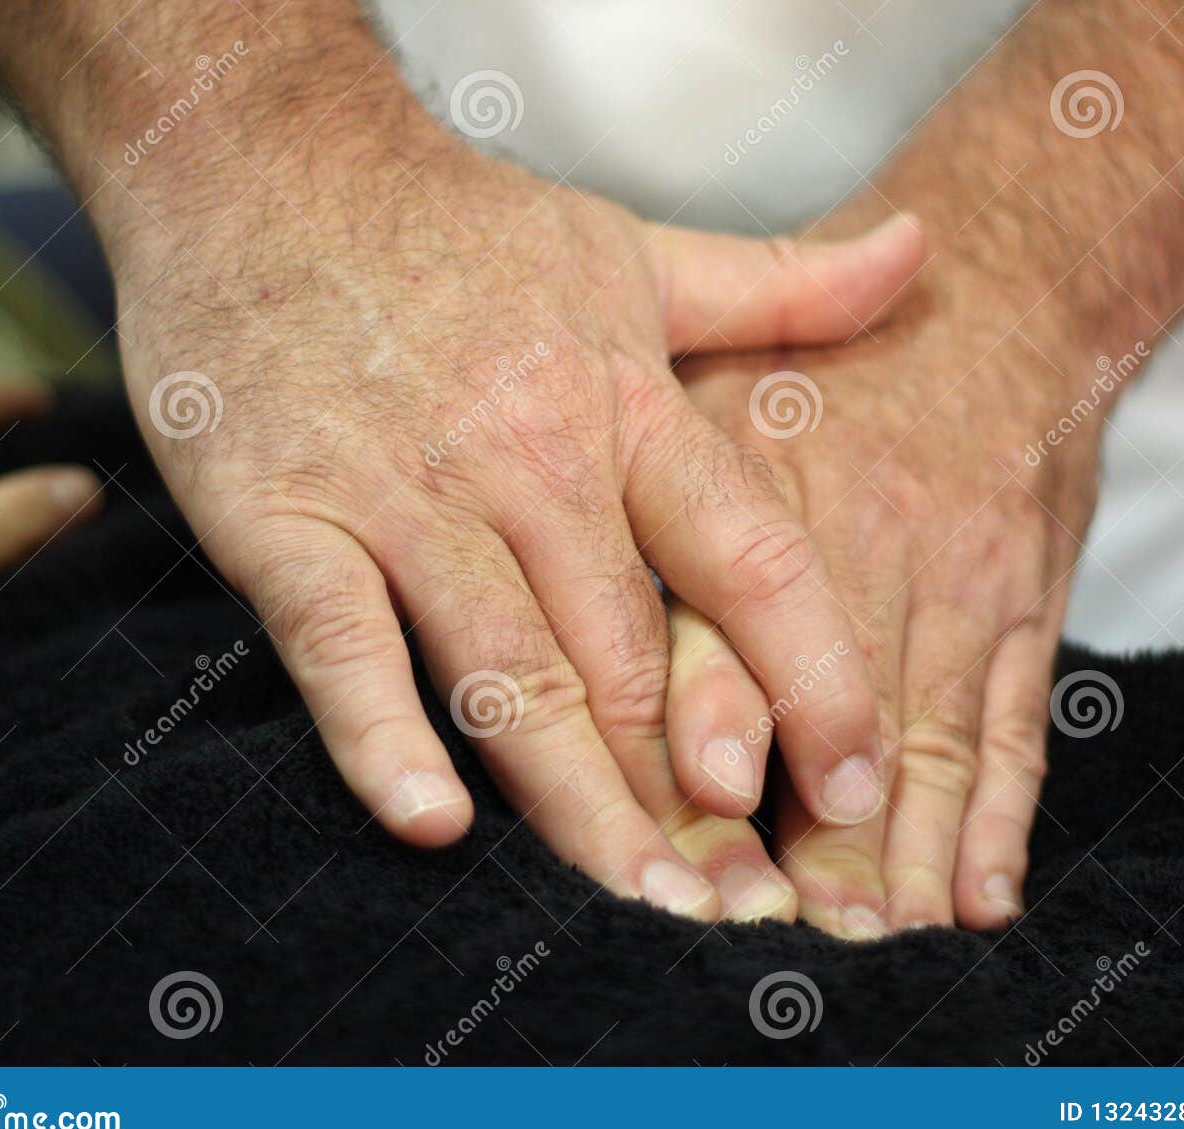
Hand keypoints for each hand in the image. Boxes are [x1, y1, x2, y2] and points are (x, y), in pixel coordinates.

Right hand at [110, 132, 924, 918]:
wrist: (264, 165)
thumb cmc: (456, 230)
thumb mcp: (633, 251)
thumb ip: (779, 287)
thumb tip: (919, 256)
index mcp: (627, 406)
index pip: (752, 563)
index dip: (815, 682)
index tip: (858, 786)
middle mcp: (531, 460)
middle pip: (639, 660)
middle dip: (698, 799)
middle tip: (749, 909)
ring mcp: (406, 495)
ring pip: (516, 677)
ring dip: (582, 808)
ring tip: (646, 906)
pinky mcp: (285, 519)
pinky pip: (344, 647)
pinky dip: (384, 738)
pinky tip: (433, 825)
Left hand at [663, 306, 1101, 936]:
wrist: (1011, 293)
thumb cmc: (829, 360)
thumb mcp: (718, 364)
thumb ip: (630, 464)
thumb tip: (539, 570)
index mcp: (762, 481)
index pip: (725, 613)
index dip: (715, 711)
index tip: (692, 803)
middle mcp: (864, 540)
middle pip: (831, 703)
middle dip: (811, 827)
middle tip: (782, 934)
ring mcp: (956, 581)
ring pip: (925, 737)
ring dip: (902, 850)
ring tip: (874, 946)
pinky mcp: (1027, 610)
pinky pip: (1012, 726)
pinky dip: (999, 818)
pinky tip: (981, 900)